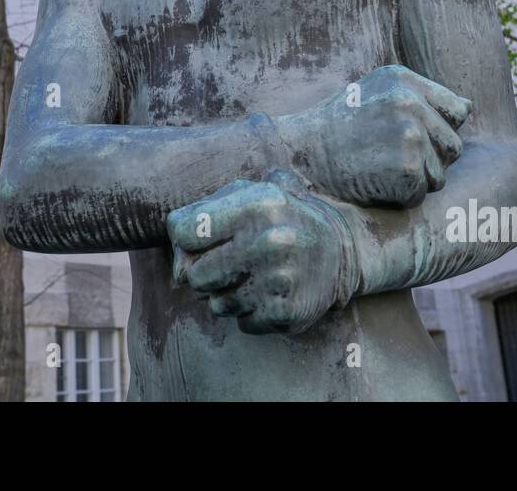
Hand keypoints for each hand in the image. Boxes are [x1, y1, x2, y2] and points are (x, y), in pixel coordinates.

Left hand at [166, 170, 359, 334]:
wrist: (342, 251)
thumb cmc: (280, 219)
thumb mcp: (250, 192)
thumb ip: (206, 208)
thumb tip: (175, 243)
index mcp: (257, 203)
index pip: (183, 231)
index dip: (185, 240)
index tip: (199, 242)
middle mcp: (270, 240)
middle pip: (194, 274)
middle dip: (203, 273)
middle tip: (226, 265)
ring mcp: (280, 279)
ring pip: (216, 303)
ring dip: (227, 294)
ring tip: (252, 277)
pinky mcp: (287, 312)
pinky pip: (241, 323)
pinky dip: (250, 313)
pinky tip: (268, 294)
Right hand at [276, 64, 470, 208]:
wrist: (298, 156)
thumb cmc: (336, 128)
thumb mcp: (374, 95)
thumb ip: (420, 97)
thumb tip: (468, 108)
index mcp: (403, 79)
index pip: (456, 110)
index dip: (437, 130)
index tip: (406, 138)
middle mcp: (411, 102)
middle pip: (453, 146)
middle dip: (429, 160)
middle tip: (387, 159)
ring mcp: (411, 134)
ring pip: (441, 175)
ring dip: (415, 182)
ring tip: (377, 170)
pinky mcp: (408, 168)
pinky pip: (421, 194)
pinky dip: (400, 198)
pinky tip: (372, 184)